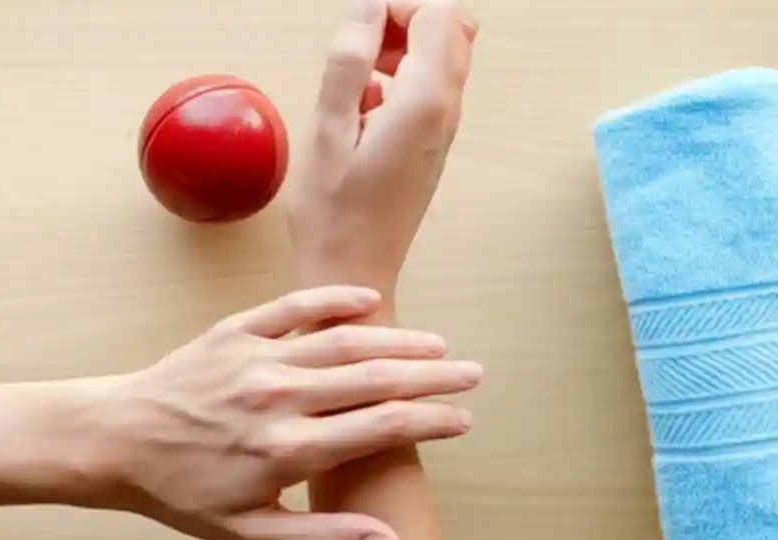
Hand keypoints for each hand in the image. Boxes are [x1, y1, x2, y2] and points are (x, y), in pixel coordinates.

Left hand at [60, 286, 481, 539]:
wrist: (115, 441)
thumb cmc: (182, 493)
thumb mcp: (248, 533)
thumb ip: (323, 538)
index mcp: (286, 451)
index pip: (379, 428)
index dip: (429, 421)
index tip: (462, 420)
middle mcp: (277, 399)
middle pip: (374, 378)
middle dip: (431, 375)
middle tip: (472, 374)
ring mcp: (256, 360)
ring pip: (344, 342)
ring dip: (397, 340)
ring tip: (438, 345)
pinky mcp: (233, 332)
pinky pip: (294, 310)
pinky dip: (335, 302)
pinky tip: (369, 300)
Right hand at [287, 0, 476, 298]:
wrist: (353, 274)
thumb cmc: (334, 215)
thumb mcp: (327, 131)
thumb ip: (349, 62)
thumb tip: (366, 10)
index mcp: (424, 101)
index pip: (438, 12)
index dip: (395, 6)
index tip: (356, 29)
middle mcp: (445, 112)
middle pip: (451, 27)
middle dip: (404, 19)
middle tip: (358, 45)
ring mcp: (442, 130)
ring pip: (443, 57)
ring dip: (401, 48)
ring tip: (353, 76)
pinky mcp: (431, 145)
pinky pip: (429, 89)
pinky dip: (399, 78)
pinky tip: (359, 108)